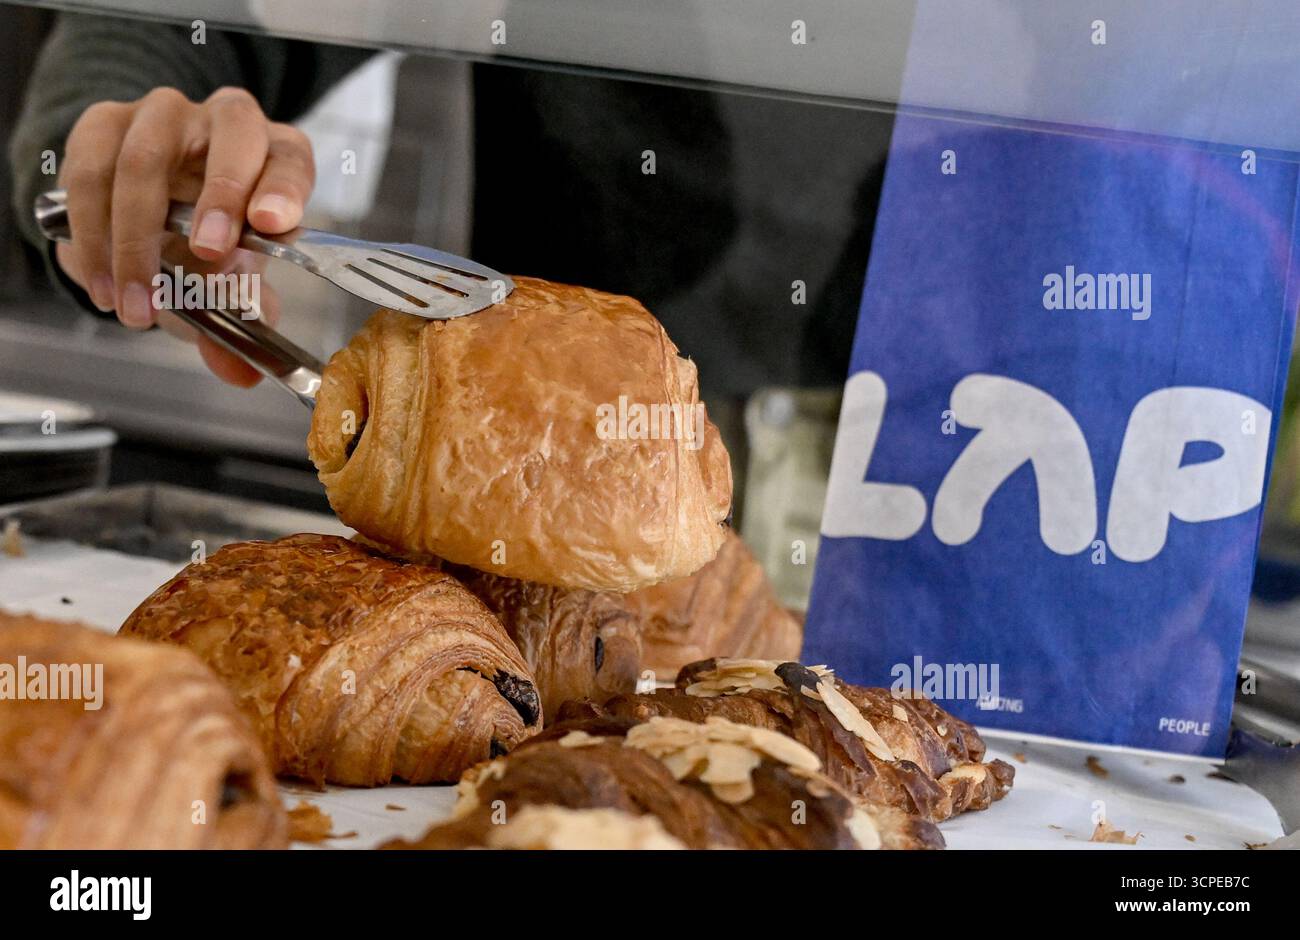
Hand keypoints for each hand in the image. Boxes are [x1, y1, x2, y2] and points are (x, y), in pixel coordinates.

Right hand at [54, 86, 314, 385]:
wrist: (142, 204)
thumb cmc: (202, 234)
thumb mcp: (230, 276)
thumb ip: (238, 319)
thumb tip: (242, 373)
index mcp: (274, 154)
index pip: (290, 158)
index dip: (284, 188)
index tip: (274, 224)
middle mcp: (226, 123)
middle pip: (230, 137)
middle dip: (219, 197)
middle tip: (208, 256)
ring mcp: (165, 116)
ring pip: (146, 158)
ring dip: (138, 238)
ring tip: (139, 304)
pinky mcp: (105, 124)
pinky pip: (90, 173)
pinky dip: (93, 235)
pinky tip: (105, 285)